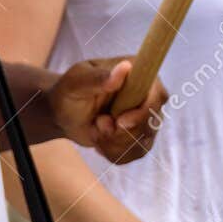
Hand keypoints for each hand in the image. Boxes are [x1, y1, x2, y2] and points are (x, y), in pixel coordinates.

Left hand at [48, 58, 166, 164]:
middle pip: (151, 124)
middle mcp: (148, 95)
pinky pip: (137, 153)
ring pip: (143, 142)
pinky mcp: (140, 136)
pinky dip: (115, 153)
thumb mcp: (77, 82)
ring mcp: (146, 117)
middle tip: (98, 124)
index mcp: (138, 74)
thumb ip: (99, 77)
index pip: (157, 96)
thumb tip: (124, 68)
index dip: (142, 114)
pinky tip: (101, 143)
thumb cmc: (70, 91)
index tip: (119, 123)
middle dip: (120, 133)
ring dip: (114, 144)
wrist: (65, 114)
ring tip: (96, 130)